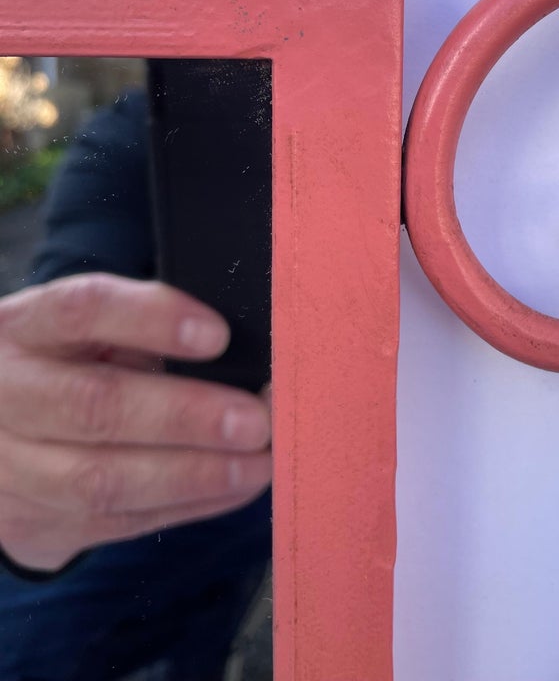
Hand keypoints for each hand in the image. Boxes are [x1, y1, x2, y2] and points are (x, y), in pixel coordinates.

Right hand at [0, 273, 271, 571]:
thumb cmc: (62, 362)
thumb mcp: (82, 329)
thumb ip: (141, 328)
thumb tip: (238, 351)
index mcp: (25, 327)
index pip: (81, 310)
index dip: (151, 319)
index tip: (218, 334)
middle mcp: (8, 394)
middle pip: (95, 405)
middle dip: (185, 416)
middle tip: (254, 420)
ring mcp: (11, 467)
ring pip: (103, 480)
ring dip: (196, 474)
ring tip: (258, 461)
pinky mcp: (33, 524)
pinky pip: (119, 522)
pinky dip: (190, 504)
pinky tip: (236, 486)